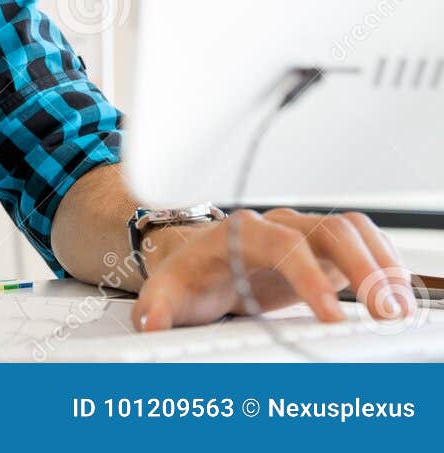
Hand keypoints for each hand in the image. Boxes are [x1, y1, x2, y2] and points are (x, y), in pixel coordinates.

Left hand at [132, 209, 418, 330]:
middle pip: (329, 229)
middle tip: (383, 313)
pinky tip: (397, 296)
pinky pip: (363, 244)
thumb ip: (155, 308)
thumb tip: (150, 324)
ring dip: (381, 265)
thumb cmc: (186, 276)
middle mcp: (277, 225)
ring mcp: (304, 234)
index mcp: (239, 233)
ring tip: (399, 309)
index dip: (308, 276)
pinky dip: (384, 265)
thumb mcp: (164, 292)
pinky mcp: (323, 250)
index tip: (330, 315)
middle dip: (361, 268)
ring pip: (352, 231)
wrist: (195, 260)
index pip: (281, 243)